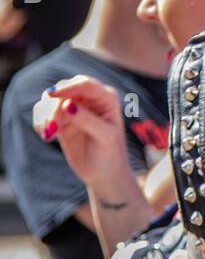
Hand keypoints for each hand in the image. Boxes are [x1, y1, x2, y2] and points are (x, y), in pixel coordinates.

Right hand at [32, 75, 129, 192]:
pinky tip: (46, 136)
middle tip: (52, 127)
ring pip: (51, 99)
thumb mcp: (105, 138)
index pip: (85, 85)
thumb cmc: (110, 154)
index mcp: (106, 98)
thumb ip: (87, 120)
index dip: (68, 87)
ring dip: (45, 115)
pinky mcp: (61, 118)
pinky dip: (40, 120)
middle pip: (64, 90)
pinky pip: (43, 111)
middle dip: (53, 105)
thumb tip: (66, 105)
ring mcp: (74, 107)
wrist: (103, 174)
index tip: (51, 95)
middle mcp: (90, 98)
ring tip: (48, 134)